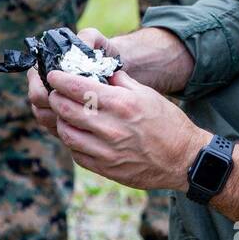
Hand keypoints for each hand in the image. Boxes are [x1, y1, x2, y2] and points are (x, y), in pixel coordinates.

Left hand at [45, 68, 208, 191]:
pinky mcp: (106, 168)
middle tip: (55, 93)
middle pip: (65, 109)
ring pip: (66, 133)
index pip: (77, 88)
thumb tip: (100, 71)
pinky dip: (72, 141)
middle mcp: (110, 127)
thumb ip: (121, 82)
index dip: (60, 80)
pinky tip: (77, 133)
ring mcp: (106, 151)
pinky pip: (77, 153)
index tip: (54, 75)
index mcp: (121, 104)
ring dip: (61, 121)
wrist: (184, 159)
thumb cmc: (168, 124)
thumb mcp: (147, 95)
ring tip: (65, 114)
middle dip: (55, 98)